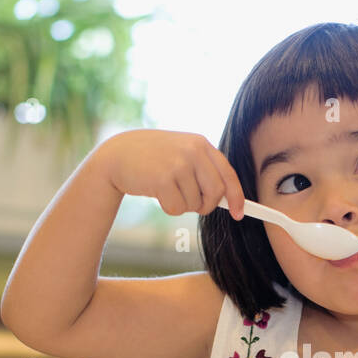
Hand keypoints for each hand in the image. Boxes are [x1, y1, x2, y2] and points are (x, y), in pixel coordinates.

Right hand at [105, 129, 245, 219]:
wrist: (117, 154)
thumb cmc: (152, 158)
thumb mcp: (181, 153)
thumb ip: (204, 170)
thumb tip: (229, 200)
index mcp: (201, 144)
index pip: (228, 174)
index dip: (236, 197)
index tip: (240, 214)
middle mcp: (193, 151)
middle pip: (216, 193)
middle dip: (207, 205)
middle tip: (193, 204)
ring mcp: (178, 163)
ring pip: (195, 203)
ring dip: (183, 205)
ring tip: (167, 189)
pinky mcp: (163, 179)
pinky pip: (178, 209)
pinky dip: (169, 208)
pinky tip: (157, 193)